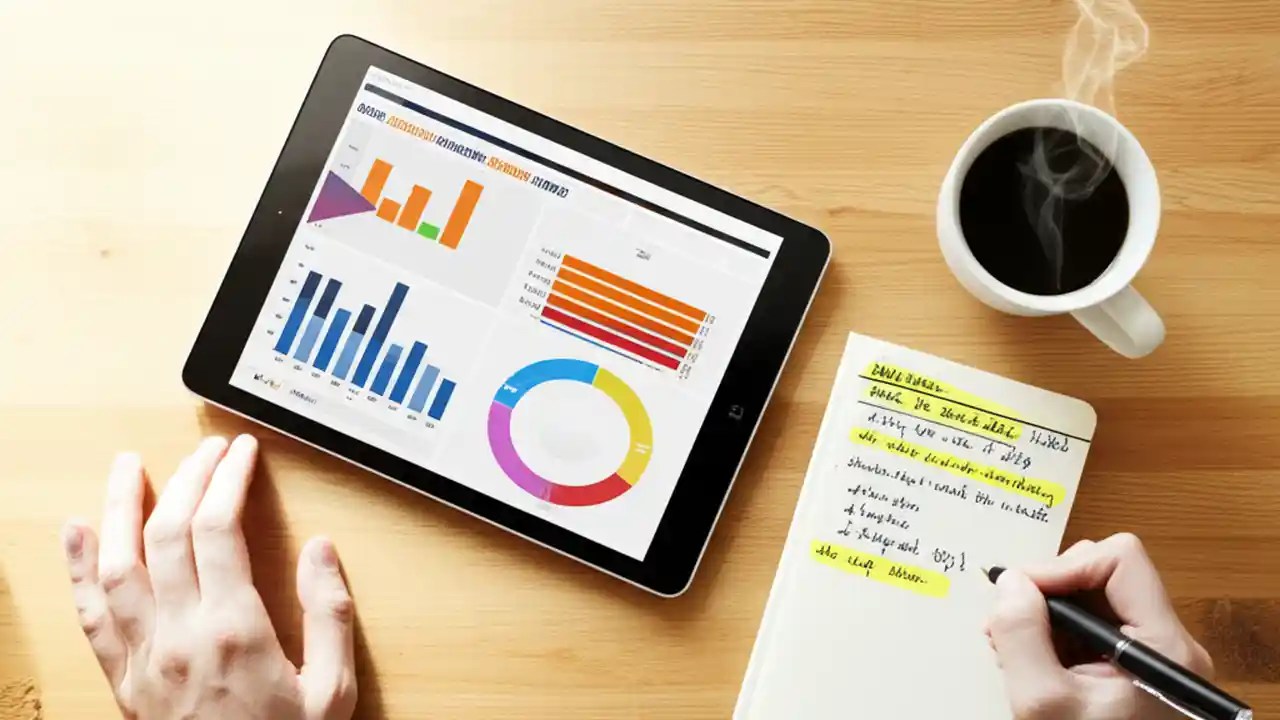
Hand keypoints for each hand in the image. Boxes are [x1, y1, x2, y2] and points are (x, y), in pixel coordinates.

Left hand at [62, 435, 356, 719]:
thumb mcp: (333, 692)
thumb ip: (330, 616)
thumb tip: (321, 550)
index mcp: (235, 631)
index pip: (219, 530)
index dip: (228, 479)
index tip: (241, 452)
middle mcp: (179, 636)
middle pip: (168, 533)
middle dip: (187, 478)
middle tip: (207, 450)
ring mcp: (144, 657)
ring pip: (118, 564)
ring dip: (120, 508)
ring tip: (129, 468)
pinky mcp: (123, 679)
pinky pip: (90, 614)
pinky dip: (78, 568)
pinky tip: (75, 533)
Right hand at [986, 533, 1212, 718]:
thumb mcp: (1044, 704)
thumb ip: (1022, 636)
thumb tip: (1010, 584)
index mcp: (1164, 646)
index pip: (1119, 560)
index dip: (1062, 566)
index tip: (1017, 590)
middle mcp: (1169, 645)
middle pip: (1105, 575)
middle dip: (1047, 590)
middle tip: (1005, 619)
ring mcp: (1154, 659)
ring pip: (1095, 600)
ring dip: (1046, 612)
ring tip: (1011, 645)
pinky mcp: (1137, 671)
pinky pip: (1094, 629)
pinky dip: (1056, 634)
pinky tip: (1032, 661)